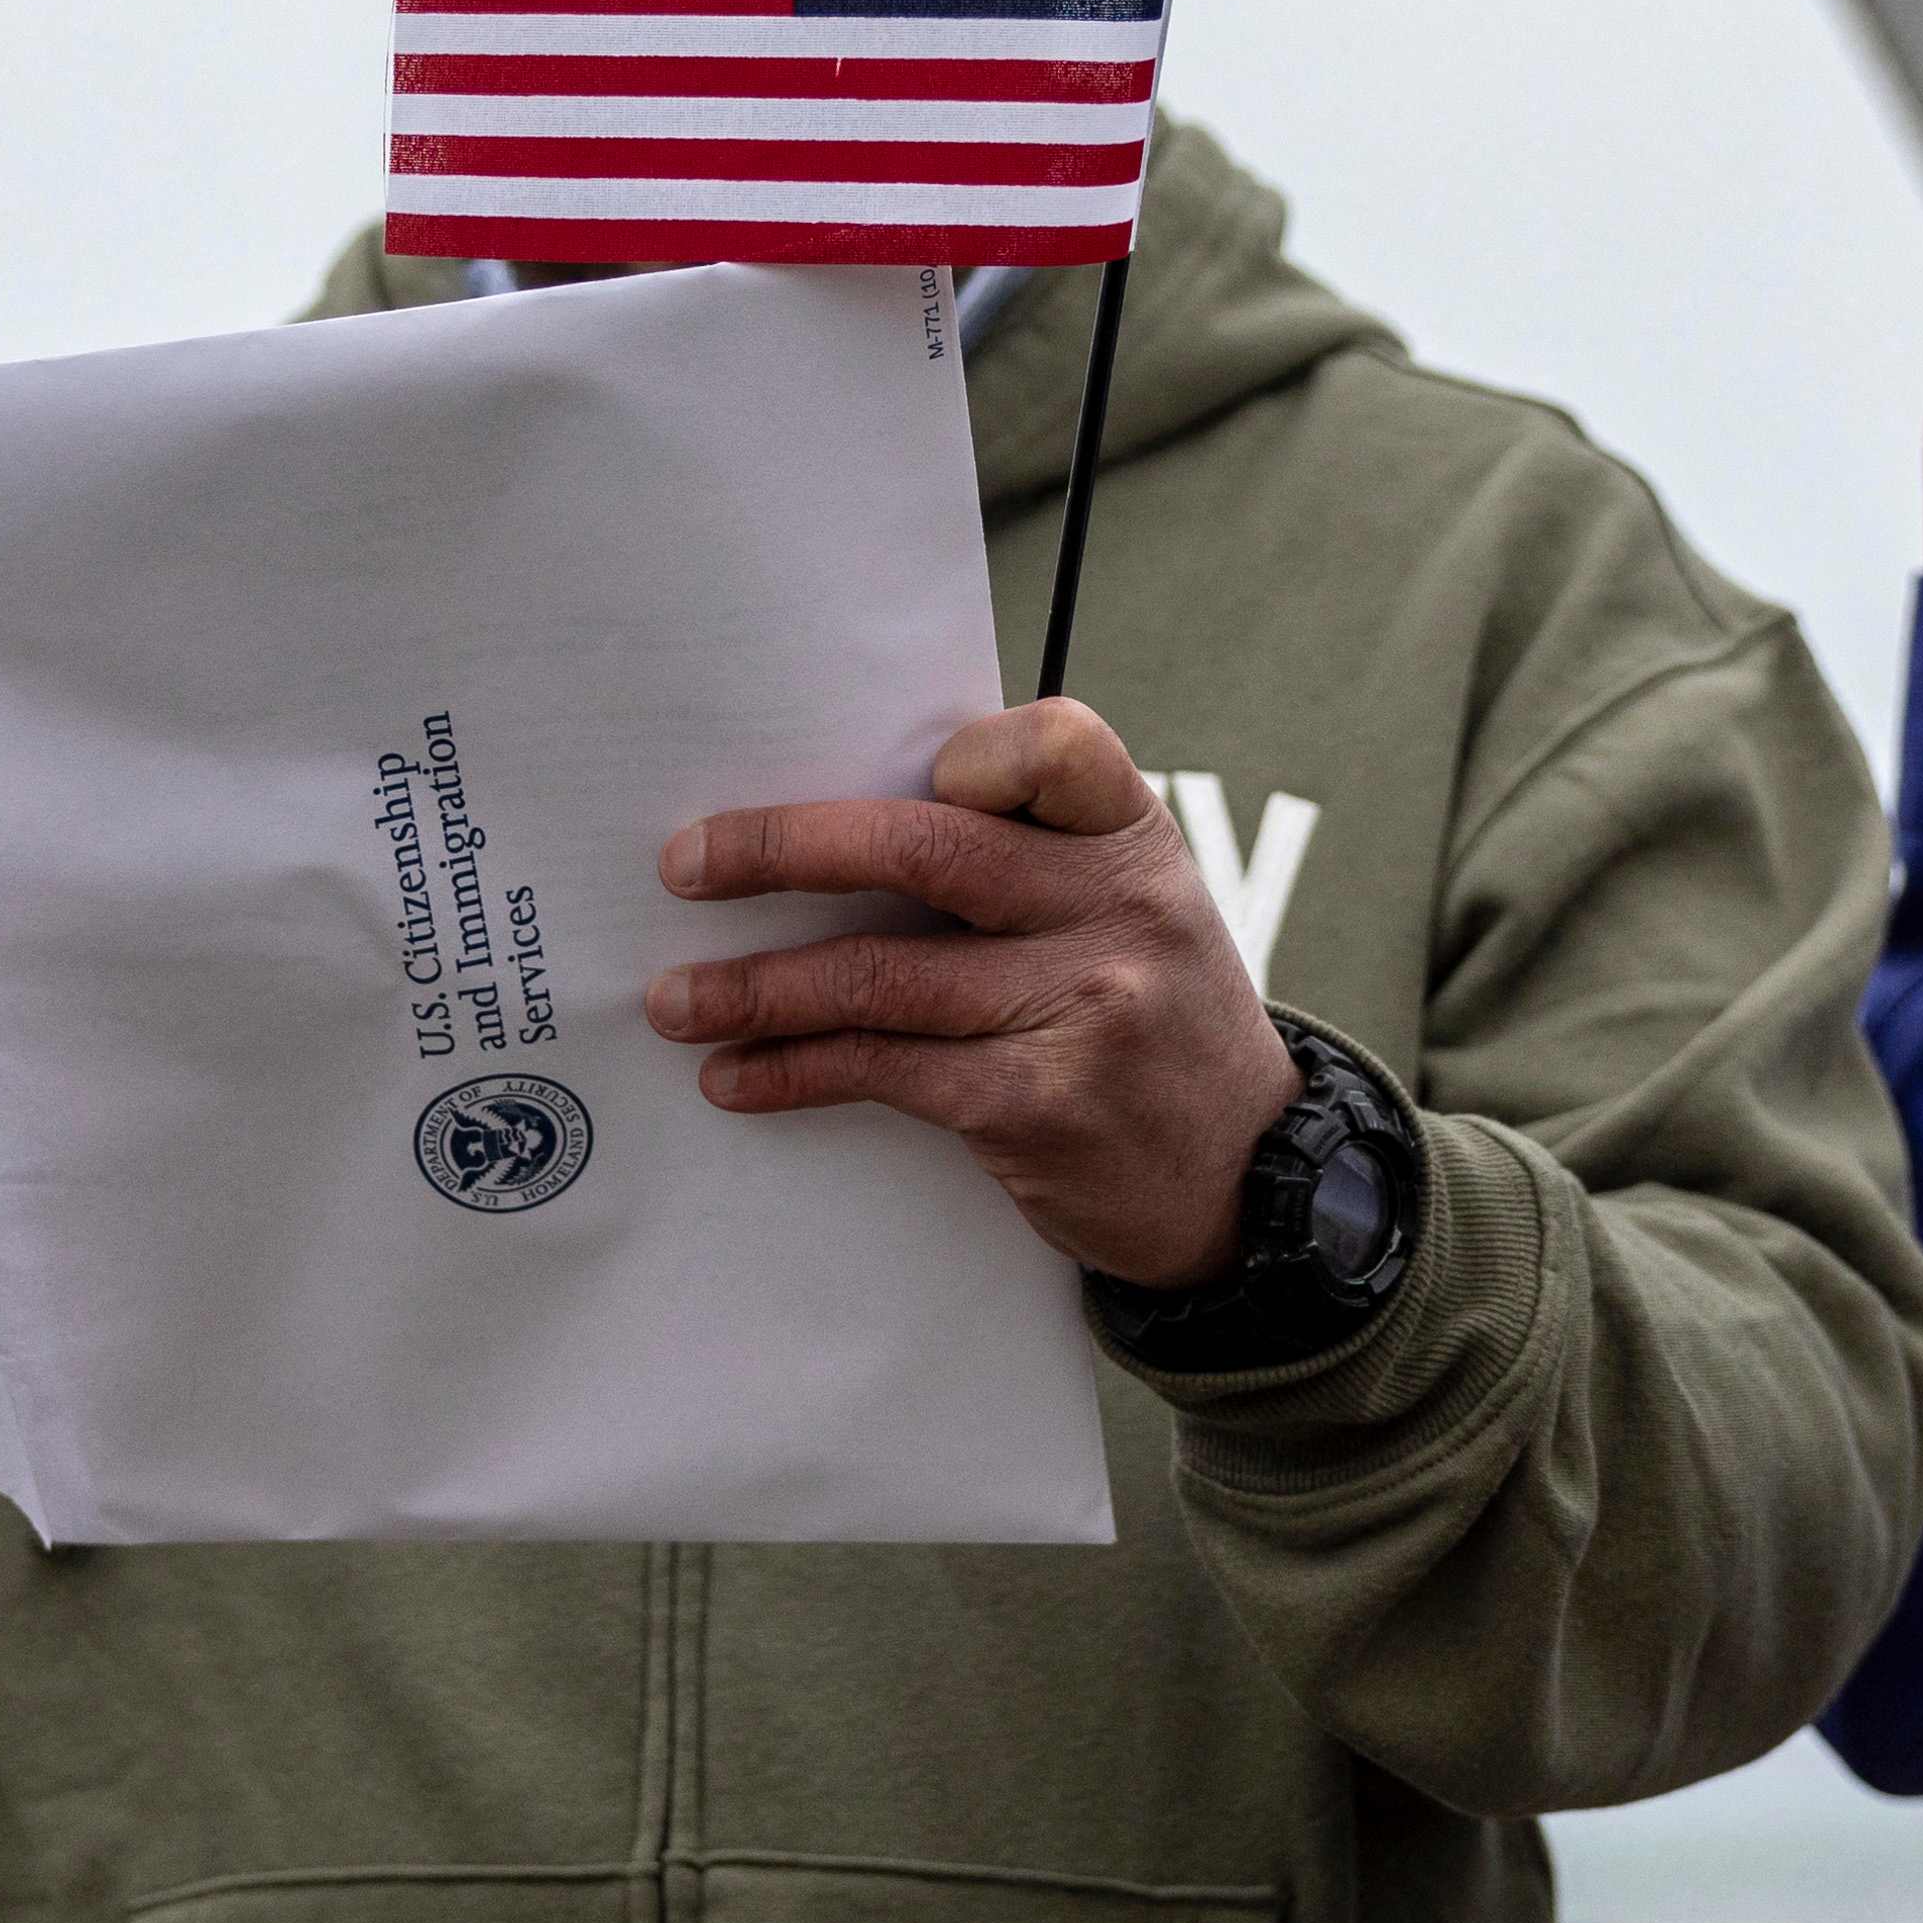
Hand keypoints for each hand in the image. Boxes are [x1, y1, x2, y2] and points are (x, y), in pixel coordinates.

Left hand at [645, 700, 1304, 1292]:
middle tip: (685, 864)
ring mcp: (1078, 1009)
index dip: (969, 753)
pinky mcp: (1035, 1104)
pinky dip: (792, 1070)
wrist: (1246, 1177)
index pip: (1054, 746)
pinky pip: (882, 1071)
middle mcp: (1113, 913)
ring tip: (677, 998)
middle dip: (782, 848)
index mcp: (1131, 839)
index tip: (879, 776)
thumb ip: (1028, 855)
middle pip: (924, 849)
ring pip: (878, 975)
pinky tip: (738, 1075)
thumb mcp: (1131, 908)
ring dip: (754, 988)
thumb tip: (836, 826)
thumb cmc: (1152, 1015)